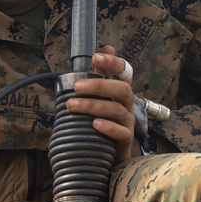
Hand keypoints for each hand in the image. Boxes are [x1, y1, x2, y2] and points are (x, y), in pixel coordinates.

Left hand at [66, 45, 141, 163]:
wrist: (114, 150)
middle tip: (77, 86)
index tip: (96, 57)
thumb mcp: (100, 95)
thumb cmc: (104, 118)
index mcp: (120, 90)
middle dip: (99, 85)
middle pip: (122, 89)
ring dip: (93, 106)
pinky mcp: (125, 140)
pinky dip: (108, 127)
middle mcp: (127, 104)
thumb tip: (101, 50)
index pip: (124, 71)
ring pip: (117, 111)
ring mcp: (128, 122)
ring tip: (72, 105)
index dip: (113, 62)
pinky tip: (94, 124)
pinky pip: (121, 133)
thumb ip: (99, 74)